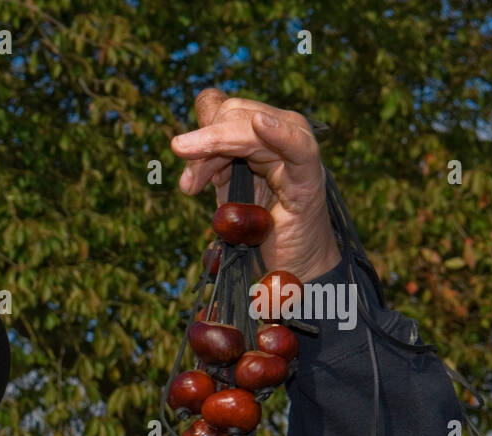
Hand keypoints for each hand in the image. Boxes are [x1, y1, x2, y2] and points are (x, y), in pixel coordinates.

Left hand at [170, 89, 341, 282]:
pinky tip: (260, 124)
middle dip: (204, 147)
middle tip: (189, 186)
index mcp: (258, 136)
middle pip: (234, 114)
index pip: (225, 112)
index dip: (201, 134)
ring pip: (253, 128)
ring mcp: (296, 154)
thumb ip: (210, 166)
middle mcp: (279, 135)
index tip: (190, 179)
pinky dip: (279, 134)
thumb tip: (183, 143)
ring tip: (193, 182)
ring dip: (217, 145)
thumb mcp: (225, 192)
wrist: (289, 268)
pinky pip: (298, 147)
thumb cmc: (258, 232)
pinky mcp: (308, 179)